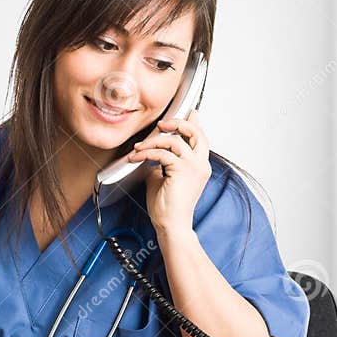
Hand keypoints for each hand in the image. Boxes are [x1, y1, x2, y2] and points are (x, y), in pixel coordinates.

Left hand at [127, 109, 211, 233]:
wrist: (171, 225)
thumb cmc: (167, 207)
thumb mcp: (163, 177)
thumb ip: (163, 162)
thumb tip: (154, 152)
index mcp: (199, 166)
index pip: (200, 138)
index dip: (194, 123)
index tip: (189, 112)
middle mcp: (200, 165)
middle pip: (196, 132)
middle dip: (177, 122)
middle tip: (161, 124)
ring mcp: (194, 167)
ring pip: (174, 140)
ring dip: (152, 141)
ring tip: (139, 148)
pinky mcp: (182, 170)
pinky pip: (162, 153)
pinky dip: (146, 153)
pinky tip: (137, 157)